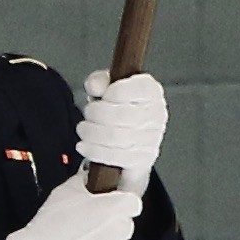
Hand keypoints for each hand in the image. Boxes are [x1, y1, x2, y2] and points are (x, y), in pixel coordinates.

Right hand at [9, 173, 138, 239]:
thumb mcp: (65, 191)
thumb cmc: (49, 227)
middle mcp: (119, 232)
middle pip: (125, 224)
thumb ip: (84, 181)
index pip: (133, 202)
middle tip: (90, 224)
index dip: (121, 202)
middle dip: (112, 224)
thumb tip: (88, 177)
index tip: (112, 205)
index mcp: (114, 208)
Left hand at [78, 69, 168, 194]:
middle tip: (88, 114)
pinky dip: (95, 151)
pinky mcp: (143, 158)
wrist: (126, 136)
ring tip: (83, 129)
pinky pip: (116, 156)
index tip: (103, 96)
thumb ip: (99, 81)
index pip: (139, 89)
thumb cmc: (116, 107)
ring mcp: (152, 138)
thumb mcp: (105, 87)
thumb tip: (95, 86)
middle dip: (97, 114)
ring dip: (92, 133)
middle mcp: (156, 114)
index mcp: (151, 91)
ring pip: (116, 137)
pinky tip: (84, 146)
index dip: (114, 93)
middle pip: (123, 115)